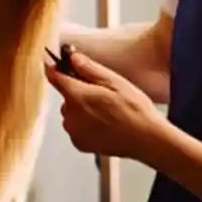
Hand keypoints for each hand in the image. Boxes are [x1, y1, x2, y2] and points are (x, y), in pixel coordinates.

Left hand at [44, 50, 166, 161]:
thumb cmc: (134, 111)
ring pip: (71, 112)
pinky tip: (104, 124)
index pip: (55, 77)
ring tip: (106, 111)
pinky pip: (76, 127)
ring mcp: (74, 131)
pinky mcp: (80, 144)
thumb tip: (73, 58)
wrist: (146, 139)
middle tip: (102, 93)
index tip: (55, 63)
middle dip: (78, 91)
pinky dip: (85, 124)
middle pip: (66, 95)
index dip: (55, 68)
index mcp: (77, 96)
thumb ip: (90, 69)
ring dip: (82, 109)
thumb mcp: (115, 82)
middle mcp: (70, 115)